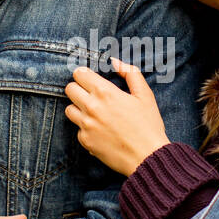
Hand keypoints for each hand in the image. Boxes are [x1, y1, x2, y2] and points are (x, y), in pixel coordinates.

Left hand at [64, 57, 169, 176]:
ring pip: (69, 109)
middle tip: (91, 94)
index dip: (84, 74)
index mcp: (105, 92)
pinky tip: (101, 130)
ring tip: (94, 112)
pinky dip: (86, 128)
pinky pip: (77, 129)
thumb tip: (114, 61)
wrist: (147, 157)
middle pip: (69, 89)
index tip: (90, 79)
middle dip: (78, 88)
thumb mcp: (145, 94)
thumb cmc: (148, 125)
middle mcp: (91, 107)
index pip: (79, 74)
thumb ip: (130, 73)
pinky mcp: (85, 141)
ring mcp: (86, 125)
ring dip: (78, 108)